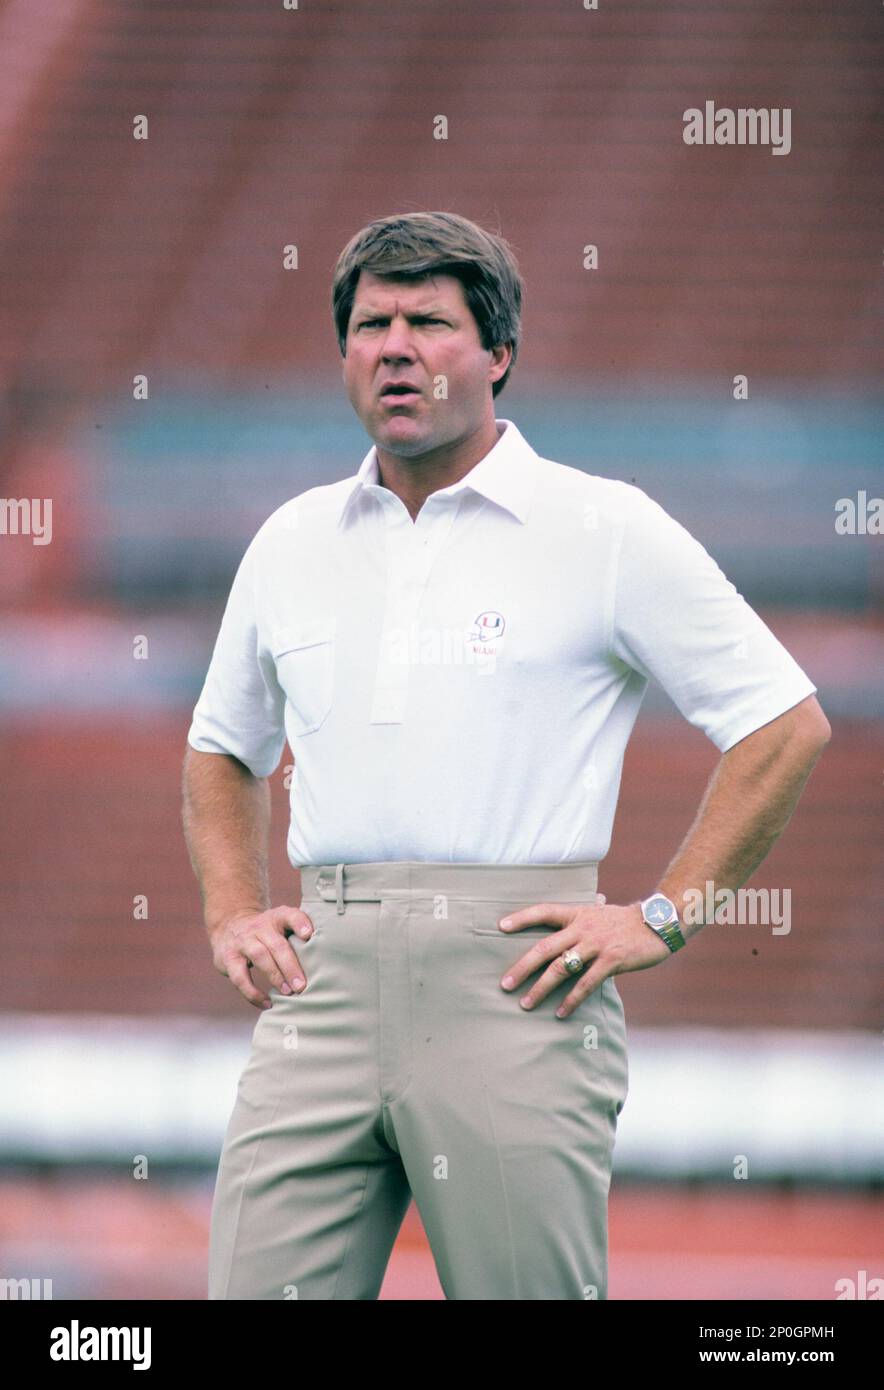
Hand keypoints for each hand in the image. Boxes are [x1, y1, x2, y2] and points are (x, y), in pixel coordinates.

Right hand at [208, 904, 314, 1008]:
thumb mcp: (280, 925)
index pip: (289, 915)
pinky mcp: (228, 959)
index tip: (309, 934)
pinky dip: (253, 993)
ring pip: (259, 956)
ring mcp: (242, 942)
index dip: (299, 923)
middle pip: (276, 944)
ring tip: (288, 993)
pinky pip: (240, 977)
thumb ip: (299, 936)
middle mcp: (259, 927)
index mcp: (276, 918)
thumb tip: (327, 960)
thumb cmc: (267, 932)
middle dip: (290, 966)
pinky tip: (267, 1003)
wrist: (229, 926)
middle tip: (302, 986)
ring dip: (275, 976)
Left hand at [497, 894, 672, 1018]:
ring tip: (526, 1004)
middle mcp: (582, 928)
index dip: (521, 918)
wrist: (658, 923)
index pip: (543, 911)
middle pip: (544, 948)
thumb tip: (559, 923)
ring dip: (541, 989)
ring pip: (561, 968)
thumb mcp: (598, 912)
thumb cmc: (623, 921)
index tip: (500, 927)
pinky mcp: (611, 961)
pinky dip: (571, 1000)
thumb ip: (578, 918)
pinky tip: (560, 1013)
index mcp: (577, 913)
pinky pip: (586, 984)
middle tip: (505, 984)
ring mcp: (596, 944)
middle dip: (522, 967)